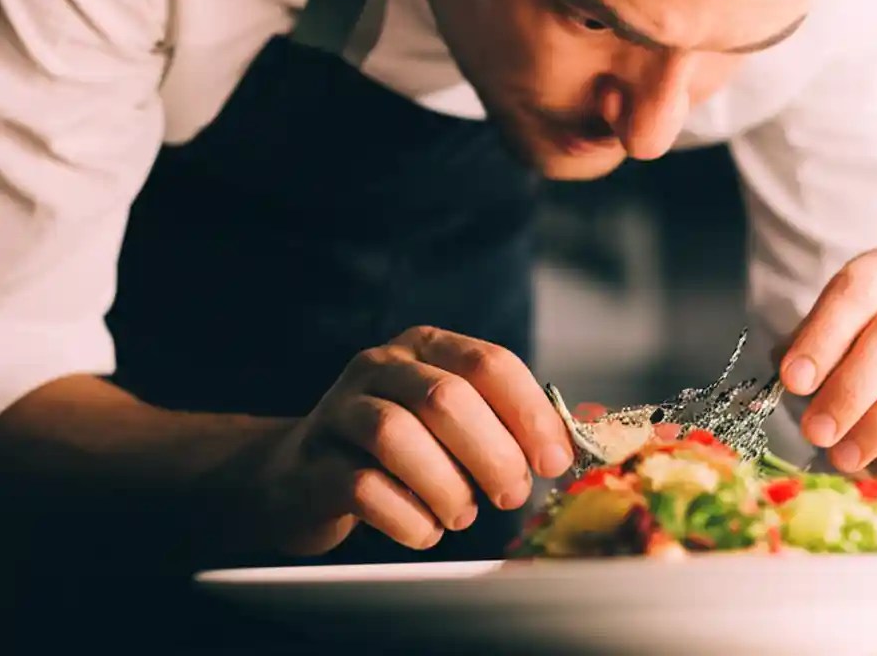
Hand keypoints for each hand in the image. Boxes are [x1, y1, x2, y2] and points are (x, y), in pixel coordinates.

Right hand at [241, 327, 574, 555]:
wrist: (299, 477)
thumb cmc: (400, 452)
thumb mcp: (452, 422)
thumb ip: (506, 423)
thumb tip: (577, 444)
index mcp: (426, 346)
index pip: (489, 364)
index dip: (530, 414)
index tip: (555, 461)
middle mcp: (379, 367)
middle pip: (446, 399)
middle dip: (492, 455)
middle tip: (510, 495)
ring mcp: (338, 412)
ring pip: (397, 437)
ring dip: (447, 487)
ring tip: (462, 513)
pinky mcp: (311, 464)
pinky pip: (363, 488)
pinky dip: (408, 518)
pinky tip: (425, 529)